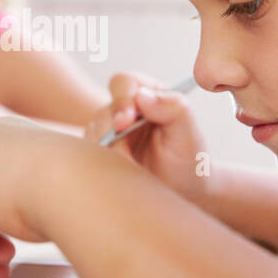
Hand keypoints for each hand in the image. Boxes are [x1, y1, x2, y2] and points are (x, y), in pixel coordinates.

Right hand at [84, 72, 208, 203]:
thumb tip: (142, 95)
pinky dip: (101, 164)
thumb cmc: (189, 160)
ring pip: (93, 133)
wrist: (183, 193)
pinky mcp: (101, 152)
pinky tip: (121, 174)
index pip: (124, 83)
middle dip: (110, 131)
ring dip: (107, 151)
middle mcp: (126, 110)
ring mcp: (110, 131)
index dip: (121, 100)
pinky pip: (89, 154)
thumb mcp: (188, 134)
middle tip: (124, 156)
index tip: (124, 123)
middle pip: (103, 110)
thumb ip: (174, 108)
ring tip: (131, 168)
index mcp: (149, 96)